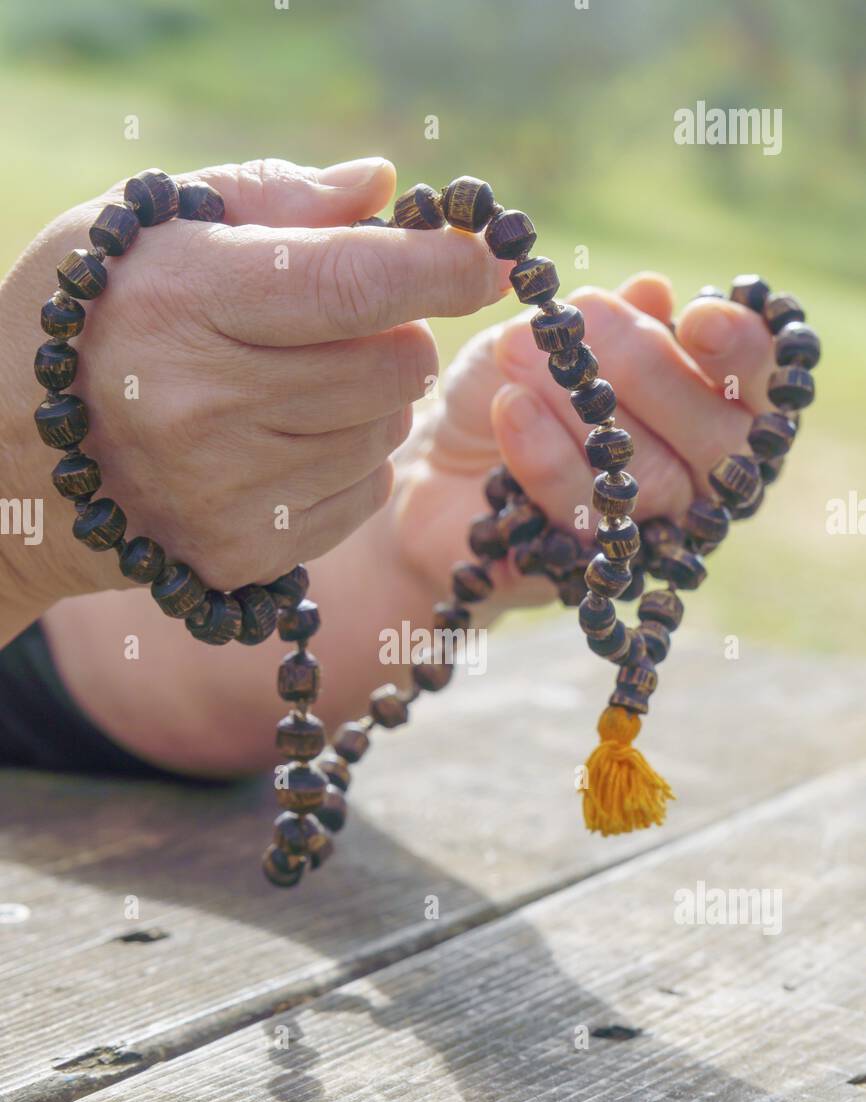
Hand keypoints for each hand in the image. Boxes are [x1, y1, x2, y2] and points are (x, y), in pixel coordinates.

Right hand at [0, 157, 509, 634]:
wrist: (19, 458)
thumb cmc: (91, 317)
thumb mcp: (150, 226)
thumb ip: (270, 200)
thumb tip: (380, 187)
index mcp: (186, 303)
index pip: (349, 286)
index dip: (437, 269)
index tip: (485, 255)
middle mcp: (207, 408)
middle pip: (390, 370)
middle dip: (395, 336)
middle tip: (349, 323)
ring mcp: (226, 494)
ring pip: (383, 435)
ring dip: (370, 403)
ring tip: (295, 385)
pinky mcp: (243, 555)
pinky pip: (360, 496)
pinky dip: (347, 462)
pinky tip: (285, 442)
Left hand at [392, 272, 775, 602]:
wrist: (428, 470)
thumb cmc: (504, 392)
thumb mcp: (547, 339)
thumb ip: (606, 320)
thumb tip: (652, 289)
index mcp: (709, 405)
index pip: (761, 383)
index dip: (742, 353)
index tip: (698, 318)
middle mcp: (698, 477)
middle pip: (718, 439)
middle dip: (649, 369)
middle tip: (585, 315)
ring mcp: (650, 531)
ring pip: (653, 478)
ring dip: (583, 406)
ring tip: (518, 353)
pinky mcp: (590, 572)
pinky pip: (586, 515)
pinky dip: (545, 455)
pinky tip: (509, 407)